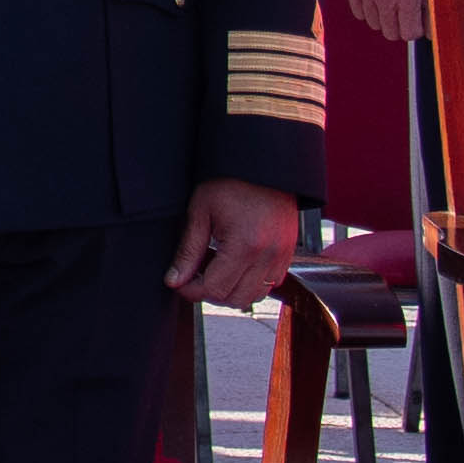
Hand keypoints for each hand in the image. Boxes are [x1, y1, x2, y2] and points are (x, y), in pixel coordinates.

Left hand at [167, 176, 300, 309]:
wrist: (264, 164)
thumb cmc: (232, 180)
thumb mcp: (201, 211)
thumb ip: (188, 250)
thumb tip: (174, 279)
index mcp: (245, 245)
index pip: (214, 288)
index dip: (191, 290)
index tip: (179, 282)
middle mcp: (268, 255)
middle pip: (235, 298)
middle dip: (210, 292)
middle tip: (195, 274)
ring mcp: (282, 256)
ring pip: (254, 296)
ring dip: (232, 290)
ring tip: (216, 266)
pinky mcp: (288, 253)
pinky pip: (270, 284)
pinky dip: (251, 282)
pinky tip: (235, 263)